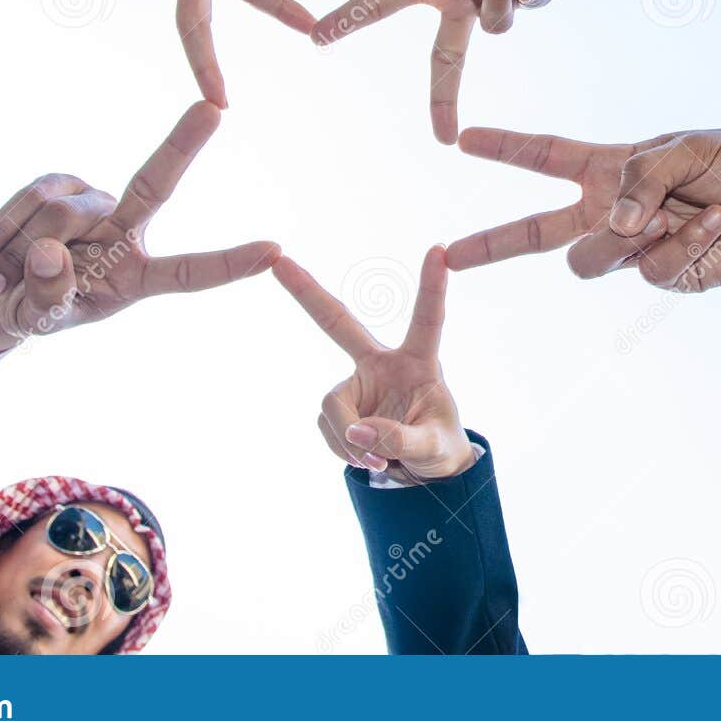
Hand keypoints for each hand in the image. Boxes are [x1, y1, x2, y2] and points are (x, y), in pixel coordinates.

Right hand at [0, 101, 278, 336]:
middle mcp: (127, 227)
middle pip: (153, 186)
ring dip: (17, 250)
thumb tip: (49, 250)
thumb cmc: (38, 310)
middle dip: (187, 142)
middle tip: (213, 110)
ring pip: (60, 212)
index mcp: (139, 275)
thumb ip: (48, 295)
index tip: (276, 252)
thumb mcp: (41, 319)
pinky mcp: (59, 181)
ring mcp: (94, 200)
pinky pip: (28, 198)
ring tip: (2, 280)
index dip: (229, 264)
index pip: (190, 272)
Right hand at [274, 246, 475, 483]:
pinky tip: (364, 460)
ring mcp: (357, 386)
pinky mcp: (341, 409)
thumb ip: (400, 438)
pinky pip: (329, 428)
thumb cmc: (440, 448)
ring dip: (349, 439)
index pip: (426, 319)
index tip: (439, 249)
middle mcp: (381, 365)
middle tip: (279, 262)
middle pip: (338, 323)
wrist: (424, 472)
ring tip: (378, 461)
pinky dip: (343, 450)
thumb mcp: (433, 447)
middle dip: (307, 292)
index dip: (431, 286)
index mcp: (417, 362)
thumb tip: (358, 433)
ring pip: (333, 406)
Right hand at [445, 128, 720, 291]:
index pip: (545, 157)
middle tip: (449, 255)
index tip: (461, 140)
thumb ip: (639, 179)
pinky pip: (649, 264)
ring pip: (589, 257)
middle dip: (490, 244)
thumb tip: (614, 227)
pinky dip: (683, 239)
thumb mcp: (682, 148)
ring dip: (633, 231)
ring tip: (679, 210)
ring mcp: (635, 248)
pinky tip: (711, 224)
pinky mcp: (665, 275)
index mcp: (610, 169)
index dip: (503, 148)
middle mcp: (613, 211)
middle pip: (536, 232)